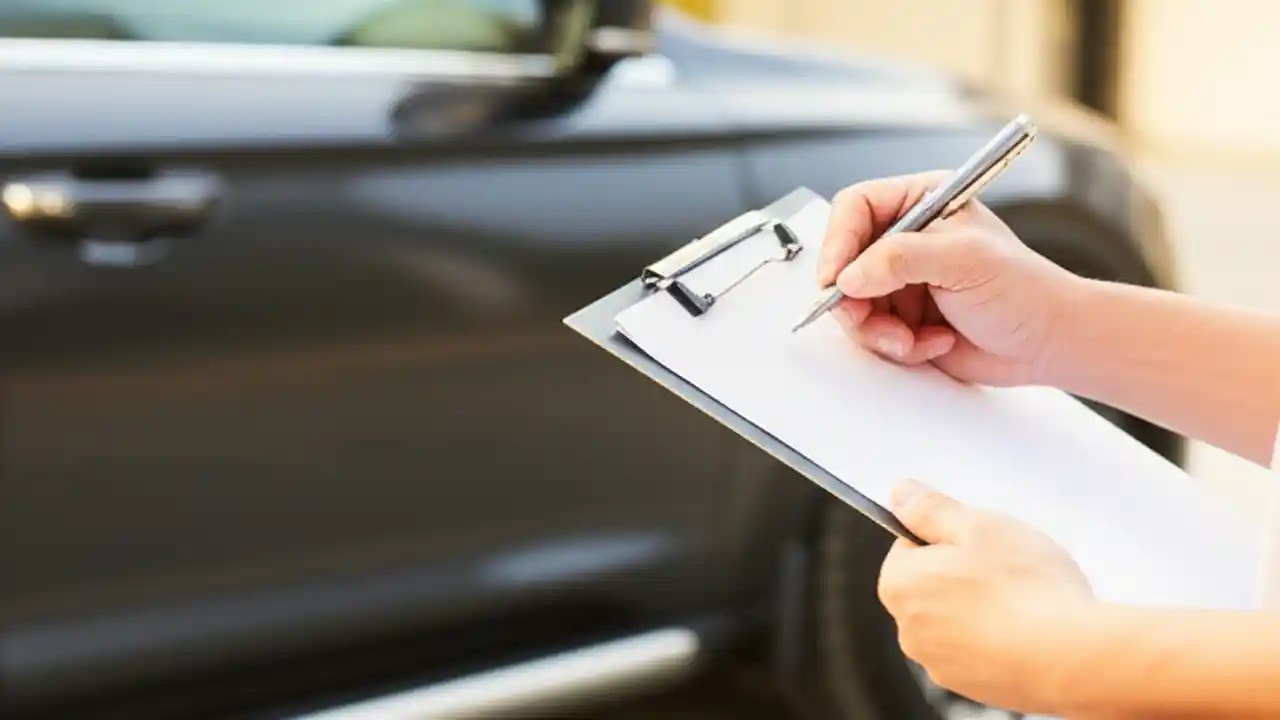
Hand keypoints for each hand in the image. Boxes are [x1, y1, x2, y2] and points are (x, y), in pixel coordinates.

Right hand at [817, 172, 1082, 385]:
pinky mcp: (904, 318)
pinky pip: (872, 333)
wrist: (1047, 343)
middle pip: (845, 261)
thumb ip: (901, 260)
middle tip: (866, 317)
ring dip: (878, 329)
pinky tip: (935, 342)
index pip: (855, 208)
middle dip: (855, 298)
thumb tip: (850, 275)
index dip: (838, 241)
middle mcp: (907, 239)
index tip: (835, 277)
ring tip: (911, 338)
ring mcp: (902, 282)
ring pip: (853, 304)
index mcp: (922, 203)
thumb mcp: (962, 261)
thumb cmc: (1024, 290)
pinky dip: (898, 345)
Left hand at [878, 479, 1095, 713]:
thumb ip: (930, 508)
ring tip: (1025, 601)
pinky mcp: (975, 688)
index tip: (978, 541)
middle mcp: (911, 631)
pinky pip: (982, 650)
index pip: (909, 546)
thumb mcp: (976, 525)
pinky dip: (1001, 639)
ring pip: (959, 619)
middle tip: (1007, 568)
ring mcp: (942, 664)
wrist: (1074, 658)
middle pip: (933, 584)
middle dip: (965, 572)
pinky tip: (1031, 631)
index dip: (948, 537)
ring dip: (984, 607)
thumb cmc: (1025, 588)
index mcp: (899, 586)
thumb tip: (899, 495)